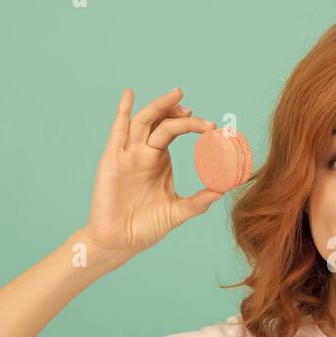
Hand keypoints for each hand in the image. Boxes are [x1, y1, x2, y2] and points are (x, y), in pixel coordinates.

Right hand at [84, 87, 223, 262]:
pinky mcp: (112, 161)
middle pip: (159, 121)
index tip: (211, 126)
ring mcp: (127, 155)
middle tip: (192, 107)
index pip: (174, 131)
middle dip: (175, 110)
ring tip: (176, 94)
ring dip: (158, 106)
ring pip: (142, 121)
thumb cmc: (145, 227)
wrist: (120, 242)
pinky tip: (129, 95)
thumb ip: (198, 201)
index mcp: (159, 160)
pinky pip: (117, 132)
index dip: (191, 124)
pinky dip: (122, 111)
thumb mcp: (177, 212)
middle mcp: (143, 152)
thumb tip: (224, 190)